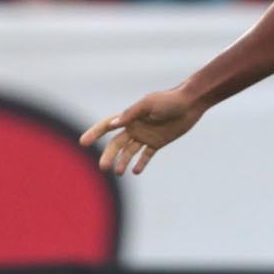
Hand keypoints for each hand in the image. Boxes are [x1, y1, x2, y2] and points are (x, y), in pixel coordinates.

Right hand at [78, 89, 205, 175]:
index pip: (107, 126)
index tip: (83, 143)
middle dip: (109, 155)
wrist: (190, 103)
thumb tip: (113, 124)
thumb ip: (131, 114)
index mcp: (130, 117)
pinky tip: (135, 171)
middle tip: (103, 168)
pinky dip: (141, 163)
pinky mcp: (158, 142)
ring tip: (119, 173)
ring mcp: (146, 136)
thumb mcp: (149, 104)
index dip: (94, 133)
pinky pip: (146, 155)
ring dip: (122, 162)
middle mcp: (135, 127)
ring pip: (129, 152)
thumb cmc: (169, 100)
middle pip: (117, 144)